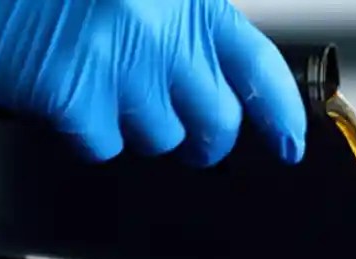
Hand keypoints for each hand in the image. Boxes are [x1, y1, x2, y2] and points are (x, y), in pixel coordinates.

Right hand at [0, 0, 305, 165]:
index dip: (280, 113)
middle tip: (188, 137)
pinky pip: (102, 146)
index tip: (291, 142)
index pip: (258, 65)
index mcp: (188, 0)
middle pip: (217, 122)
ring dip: (133, 127)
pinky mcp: (74, 94)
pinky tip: (64, 97)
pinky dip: (83, 133)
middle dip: (205, 140)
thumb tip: (218, 85)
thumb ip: (180, 28)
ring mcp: (120, 62)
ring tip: (99, 87)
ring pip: (161, 139)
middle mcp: (162, 28)